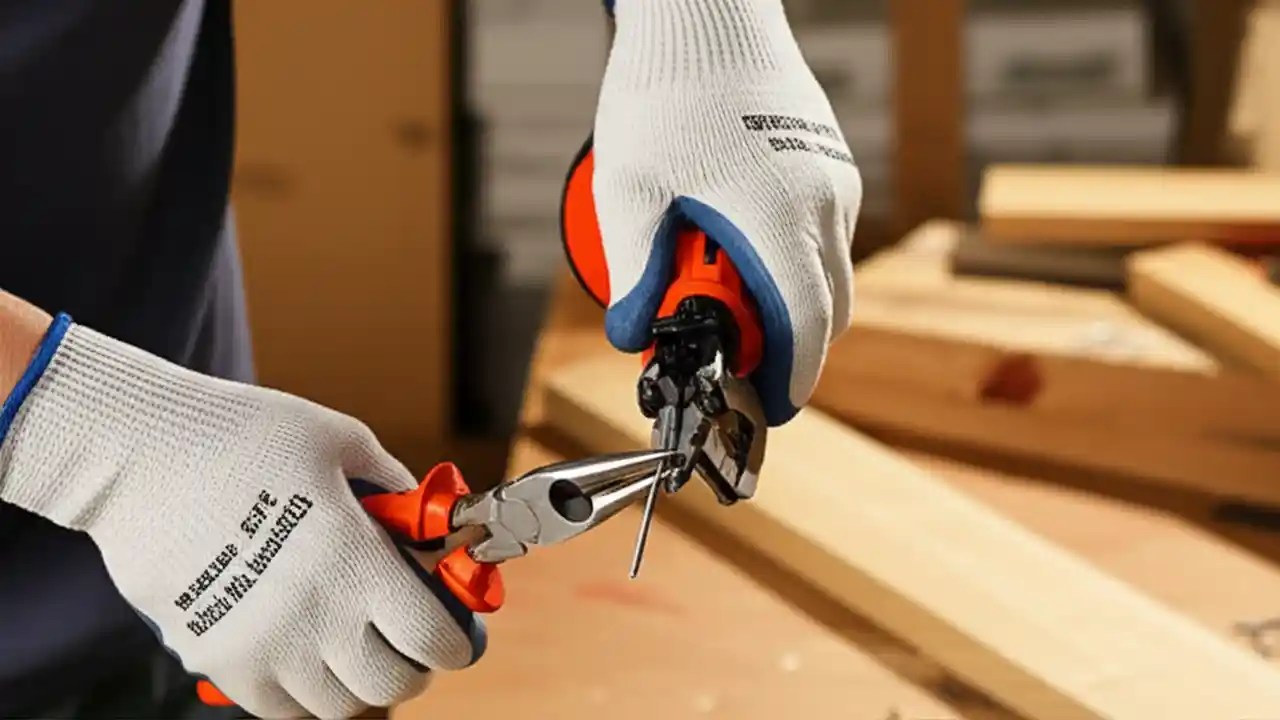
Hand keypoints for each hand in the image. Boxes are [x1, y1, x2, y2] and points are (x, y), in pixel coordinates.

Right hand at [0, 316, 484, 718]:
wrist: (140, 453)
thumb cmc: (244, 435)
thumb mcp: (340, 440)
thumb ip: (391, 483)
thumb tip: (423, 517)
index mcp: (355, 559)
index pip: (433, 639)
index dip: (456, 643)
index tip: (455, 633)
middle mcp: (314, 614)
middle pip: (391, 686)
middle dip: (411, 666)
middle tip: (405, 638)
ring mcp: (262, 645)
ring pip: (336, 706)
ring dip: (357, 682)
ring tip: (352, 645)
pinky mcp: (216, 659)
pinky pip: (277, 708)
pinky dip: (303, 694)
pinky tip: (305, 654)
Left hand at [591, 0, 861, 425]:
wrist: (706, 13)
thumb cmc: (666, 90)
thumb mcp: (630, 188)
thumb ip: (633, 269)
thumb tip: (632, 332)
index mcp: (777, 216)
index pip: (804, 326)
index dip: (789, 379)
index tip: (767, 409)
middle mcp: (823, 202)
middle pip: (827, 311)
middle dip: (789, 352)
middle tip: (736, 364)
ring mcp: (835, 179)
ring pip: (830, 273)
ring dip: (790, 306)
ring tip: (724, 303)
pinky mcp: (831, 161)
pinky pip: (825, 235)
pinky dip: (793, 263)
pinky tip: (738, 249)